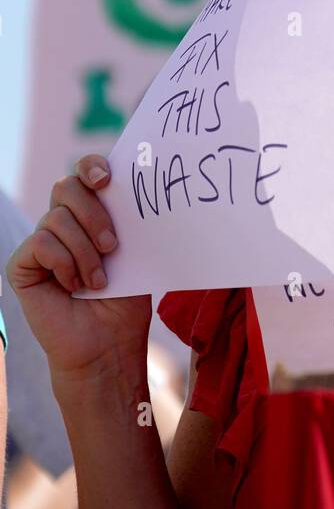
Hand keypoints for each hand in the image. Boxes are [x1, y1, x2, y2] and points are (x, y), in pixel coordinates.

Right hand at [5, 154, 151, 386]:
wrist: (109, 342)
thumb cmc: (126, 297)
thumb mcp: (134, 249)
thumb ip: (126, 216)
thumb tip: (137, 182)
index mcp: (91, 212)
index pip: (84, 172)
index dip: (92, 166)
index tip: (108, 179)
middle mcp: (62, 222)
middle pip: (66, 186)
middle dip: (94, 213)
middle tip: (113, 246)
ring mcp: (40, 242)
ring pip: (56, 217)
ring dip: (84, 251)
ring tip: (98, 281)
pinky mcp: (21, 265)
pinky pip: (41, 243)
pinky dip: (64, 264)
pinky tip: (73, 286)